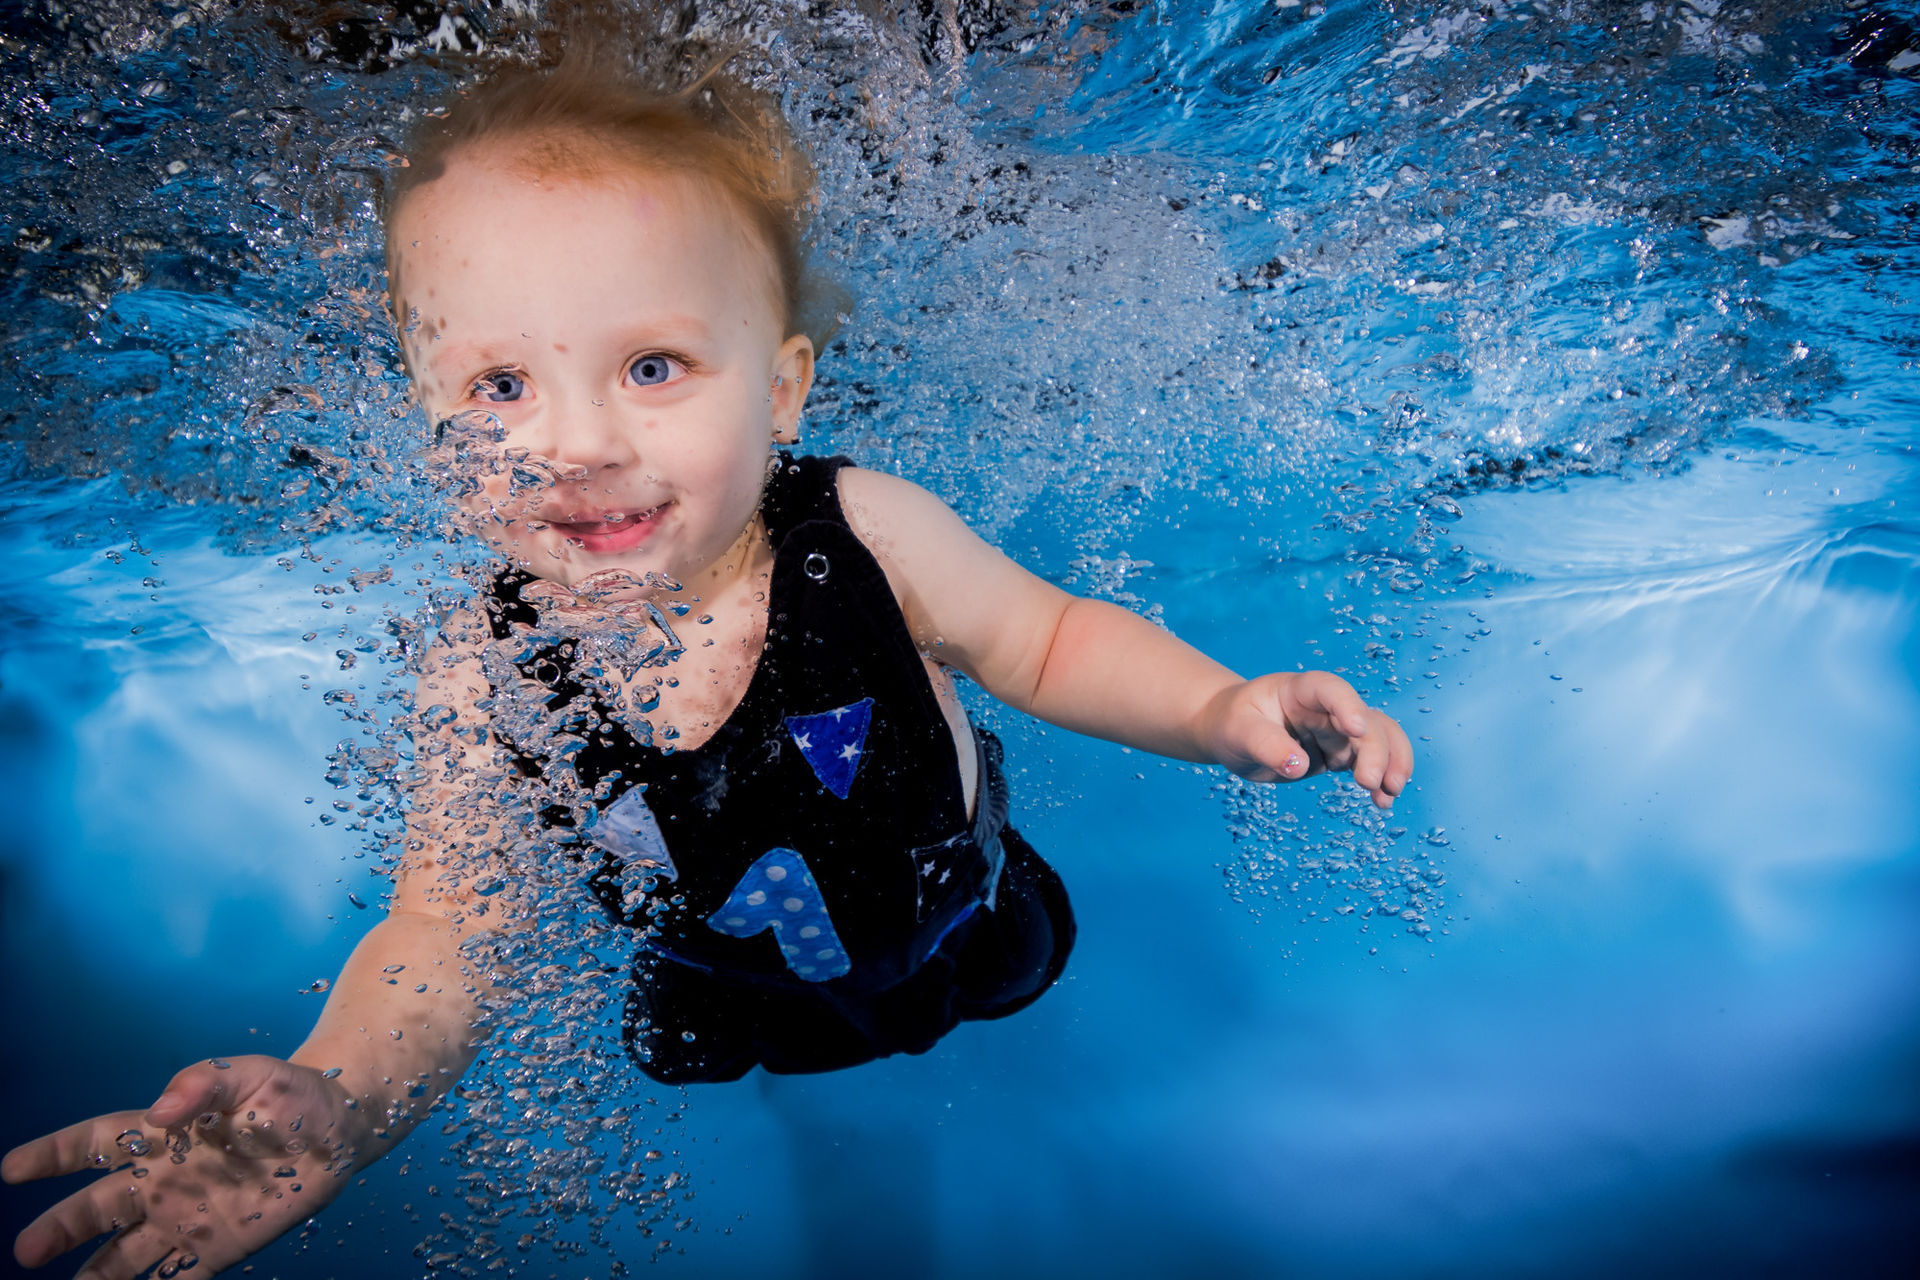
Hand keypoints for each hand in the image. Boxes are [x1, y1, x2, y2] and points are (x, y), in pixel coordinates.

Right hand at [4, 1056, 364, 1277]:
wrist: (338, 1129)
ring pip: (125, 1255)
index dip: (53, 1154)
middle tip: (26, 1250)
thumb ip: (203, 1083)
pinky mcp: (217, 1249)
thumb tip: (158, 1111)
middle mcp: (164, 1183)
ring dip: (95, 1276)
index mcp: (164, 1137)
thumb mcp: (250, 1074)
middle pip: (99, 1208)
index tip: (12, 1169)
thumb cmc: (288, 1094)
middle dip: (61, 1228)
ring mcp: (187, 1218)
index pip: (96, 1143)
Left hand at [1198, 671, 1413, 806]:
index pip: (1330, 689)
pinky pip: (1370, 761)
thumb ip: (1266, 744)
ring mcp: (1336, 730)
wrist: (1231, 732)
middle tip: (1369, 782)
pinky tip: (1383, 801)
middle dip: (1375, 750)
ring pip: (1378, 739)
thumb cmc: (1233, 722)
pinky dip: (1382, 779)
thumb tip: (1298, 766)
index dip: (1347, 704)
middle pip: (1364, 720)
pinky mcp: (1339, 753)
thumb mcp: (1238, 731)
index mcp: (1299, 690)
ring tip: (1387, 796)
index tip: (1356, 727)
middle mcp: (1326, 707)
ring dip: (1391, 764)